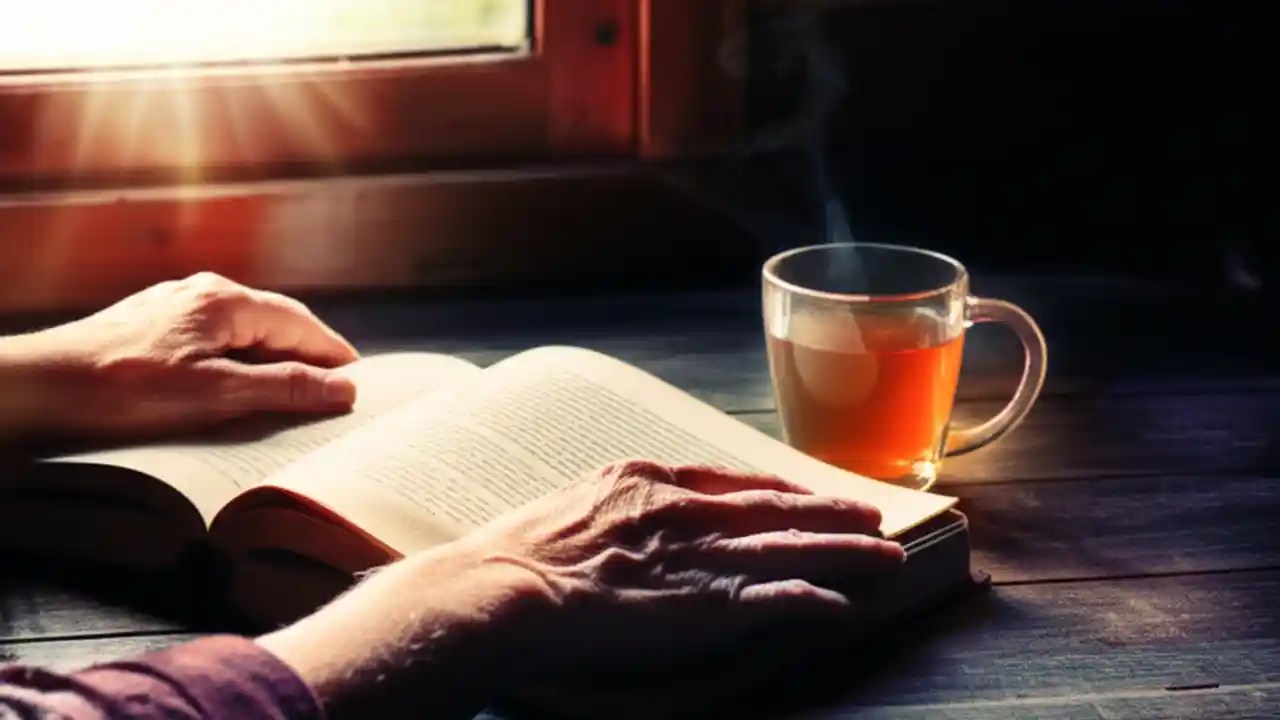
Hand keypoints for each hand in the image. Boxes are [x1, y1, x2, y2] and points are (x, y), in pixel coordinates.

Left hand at [0, 272, 358, 439]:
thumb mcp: (215, 395)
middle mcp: (205, 292)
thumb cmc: (121, 390)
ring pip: (245, 331)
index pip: (301, 324)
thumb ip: (284, 388)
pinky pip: (216, 339)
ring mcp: (178, 306)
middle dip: (308, 357)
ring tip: (293, 396)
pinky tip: (238, 388)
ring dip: (273, 360)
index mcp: (226, 301)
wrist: (41, 387)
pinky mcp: (156, 324)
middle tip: (335, 392)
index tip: (360, 381)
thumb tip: (343, 388)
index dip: (334, 354)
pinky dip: (240, 362)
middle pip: (276, 323)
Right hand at [467, 459, 904, 665]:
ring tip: (886, 555)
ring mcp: (698, 553)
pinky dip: (818, 600)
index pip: (728, 480)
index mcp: (644, 480)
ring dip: (843, 551)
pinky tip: (847, 605)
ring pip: (790, 547)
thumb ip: (608, 510)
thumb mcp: (566, 510)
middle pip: (772, 506)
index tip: (804, 494)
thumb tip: (621, 524)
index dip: (775, 489)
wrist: (503, 588)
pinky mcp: (707, 602)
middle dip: (826, 511)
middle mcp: (682, 508)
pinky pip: (778, 599)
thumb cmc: (516, 553)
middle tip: (870, 513)